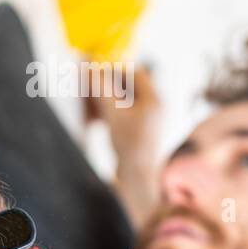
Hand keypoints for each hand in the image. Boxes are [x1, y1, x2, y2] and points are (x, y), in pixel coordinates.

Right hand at [84, 65, 161, 226]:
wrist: (138, 179)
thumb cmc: (129, 148)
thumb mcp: (112, 115)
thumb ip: (101, 90)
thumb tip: (91, 69)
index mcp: (154, 100)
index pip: (135, 73)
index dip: (115, 69)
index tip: (97, 70)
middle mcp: (157, 108)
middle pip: (130, 86)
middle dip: (109, 85)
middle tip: (91, 86)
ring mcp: (151, 121)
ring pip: (126, 101)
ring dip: (108, 100)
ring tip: (91, 106)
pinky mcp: (143, 133)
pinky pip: (126, 115)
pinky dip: (111, 114)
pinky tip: (97, 121)